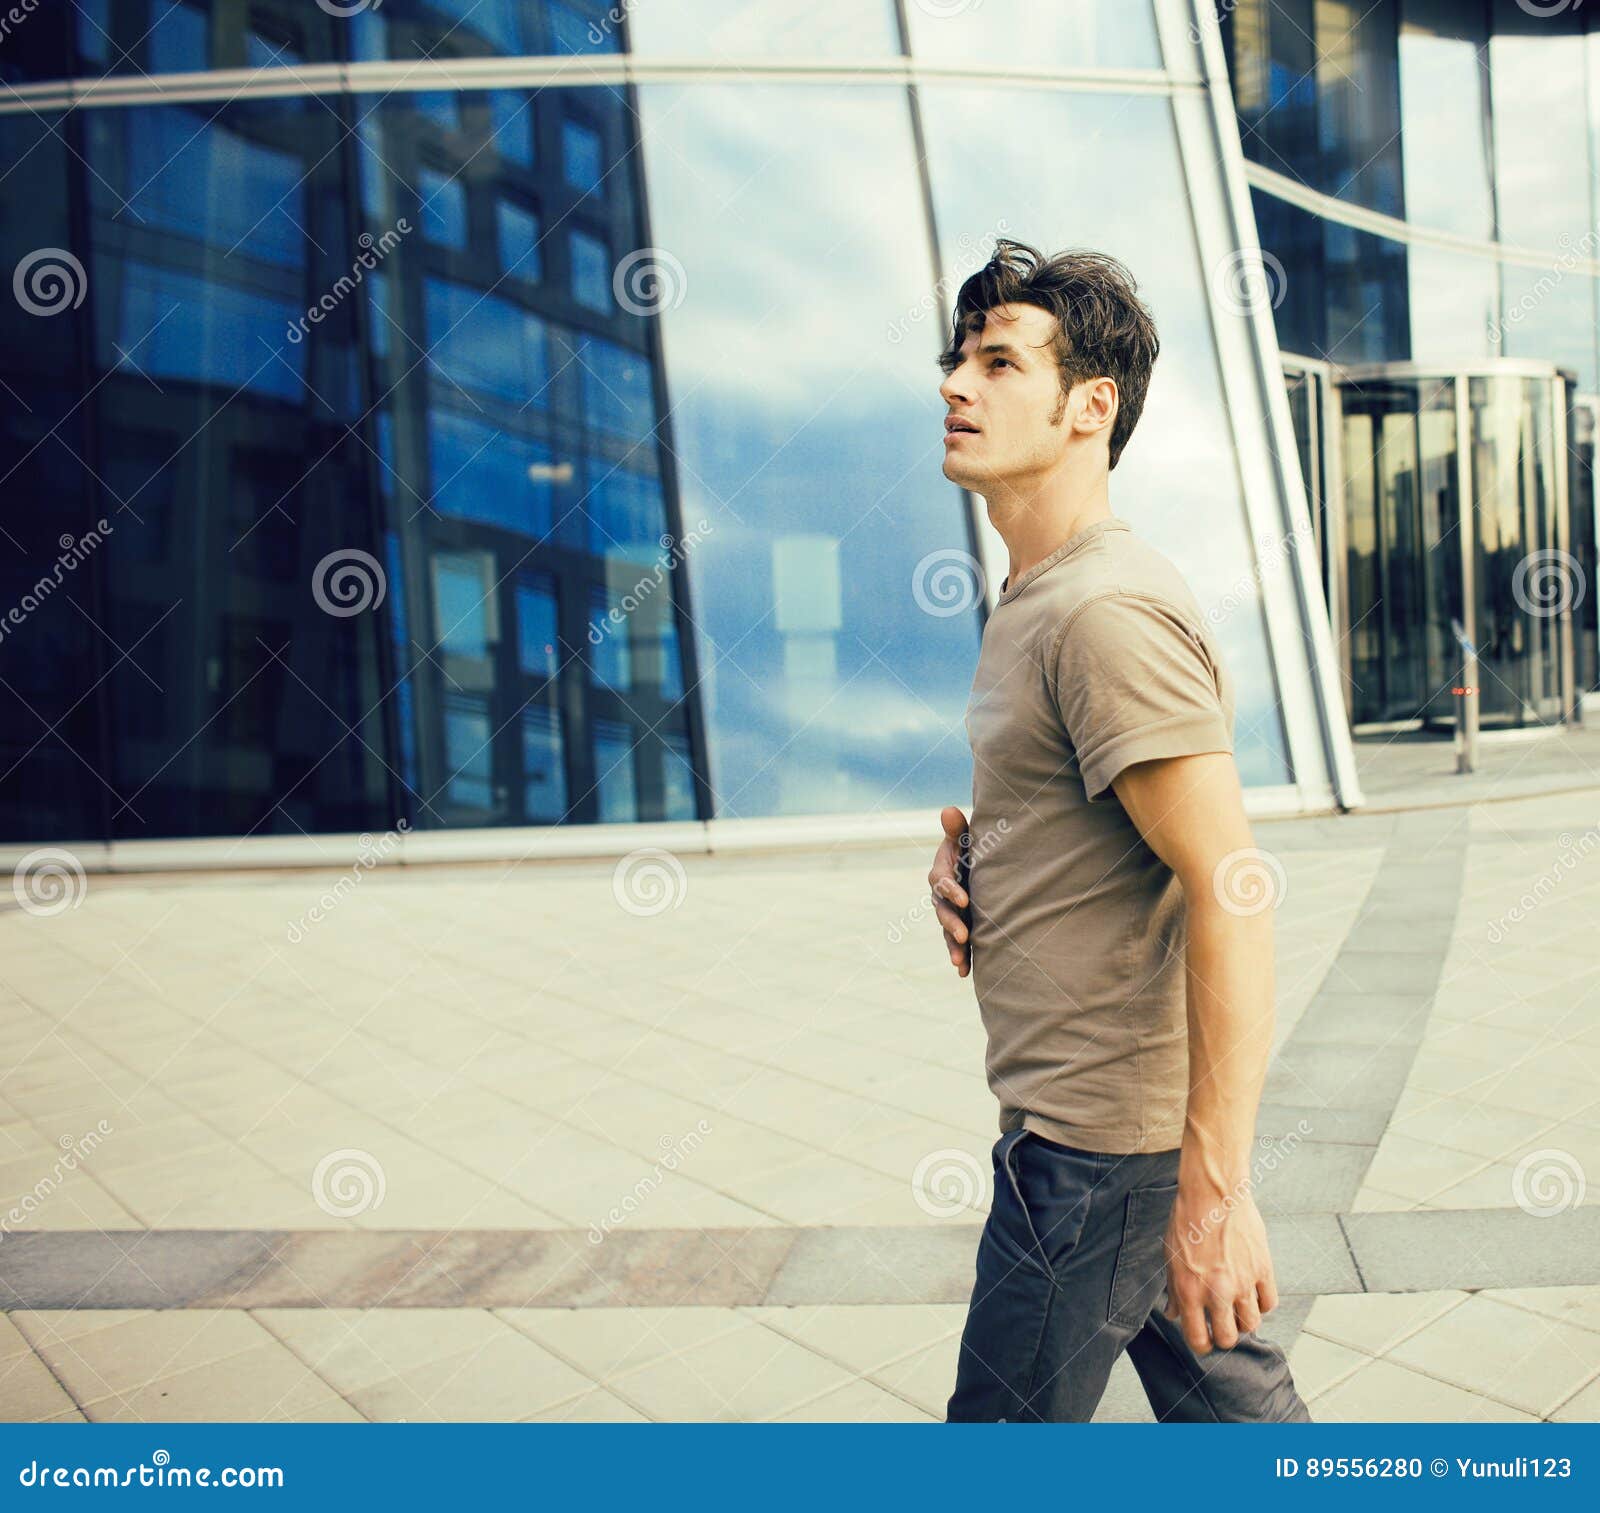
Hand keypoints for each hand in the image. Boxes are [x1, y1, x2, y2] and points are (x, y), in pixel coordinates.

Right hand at [928, 805, 971, 976]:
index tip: (963, 898)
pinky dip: (961, 957)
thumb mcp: (964, 838)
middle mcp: (942, 897)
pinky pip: (958, 944)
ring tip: (960, 962)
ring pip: (948, 932)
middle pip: (942, 911)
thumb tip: (948, 810)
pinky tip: (965, 973)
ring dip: (953, 947)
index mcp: (941, 873)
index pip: (942, 882)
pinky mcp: (961, 926)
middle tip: (963, 934)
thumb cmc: (970, 848)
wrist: (977, 865)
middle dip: (951, 924)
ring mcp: (950, 913)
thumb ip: (957, 829)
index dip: (950, 890)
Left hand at [1162, 1183, 1277, 1353]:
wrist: (1213, 1192)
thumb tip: (1174, 1314)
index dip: (1202, 1345)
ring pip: (1252, 1324)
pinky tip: (1253, 1294)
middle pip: (1228, 1338)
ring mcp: (1242, 1282)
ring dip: (1244, 1321)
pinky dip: (1263, 1304)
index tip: (1204, 1340)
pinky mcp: (1263, 1269)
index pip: (1198, 1339)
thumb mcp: (1170, 1255)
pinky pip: (1269, 1303)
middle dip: (1224, 1337)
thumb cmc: (1187, 1220)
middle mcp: (1217, 1291)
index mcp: (1189, 1290)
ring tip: (1238, 1308)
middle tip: (1222, 1325)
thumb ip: (1173, 1289)